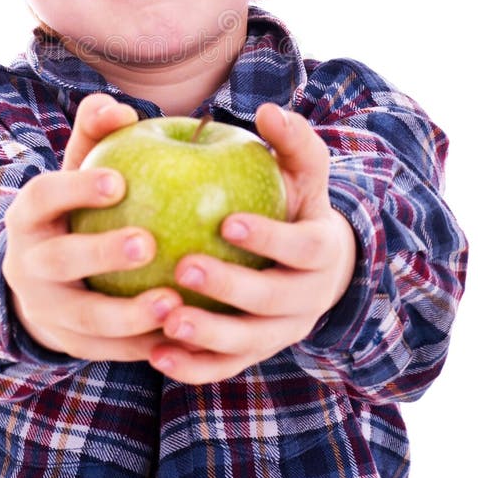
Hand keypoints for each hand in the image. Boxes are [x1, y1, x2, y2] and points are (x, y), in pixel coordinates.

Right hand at [2, 93, 182, 360]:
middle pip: (57, 260)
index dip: (75, 189)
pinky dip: (144, 347)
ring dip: (129, 314)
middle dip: (99, 253)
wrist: (43, 279)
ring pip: (83, 318)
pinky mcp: (71, 345)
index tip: (119, 181)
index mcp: (28, 215)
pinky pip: (109, 352)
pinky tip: (185, 336)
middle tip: (148, 243)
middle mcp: (28, 263)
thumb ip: (95, 135)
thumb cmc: (75, 209)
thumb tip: (116, 106)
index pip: (42, 195)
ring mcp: (47, 309)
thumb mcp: (77, 170)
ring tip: (175, 302)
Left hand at [149, 103, 356, 383]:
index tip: (228, 222)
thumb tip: (270, 109)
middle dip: (232, 289)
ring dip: (208, 336)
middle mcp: (309, 298)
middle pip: (274, 302)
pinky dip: (193, 367)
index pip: (304, 249)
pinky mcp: (255, 353)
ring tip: (166, 320)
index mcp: (322, 252)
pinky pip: (225, 368)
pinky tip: (155, 355)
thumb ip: (290, 140)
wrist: (308, 264)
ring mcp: (282, 331)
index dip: (271, 240)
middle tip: (186, 268)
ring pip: (249, 343)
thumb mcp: (301, 172)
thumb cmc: (293, 203)